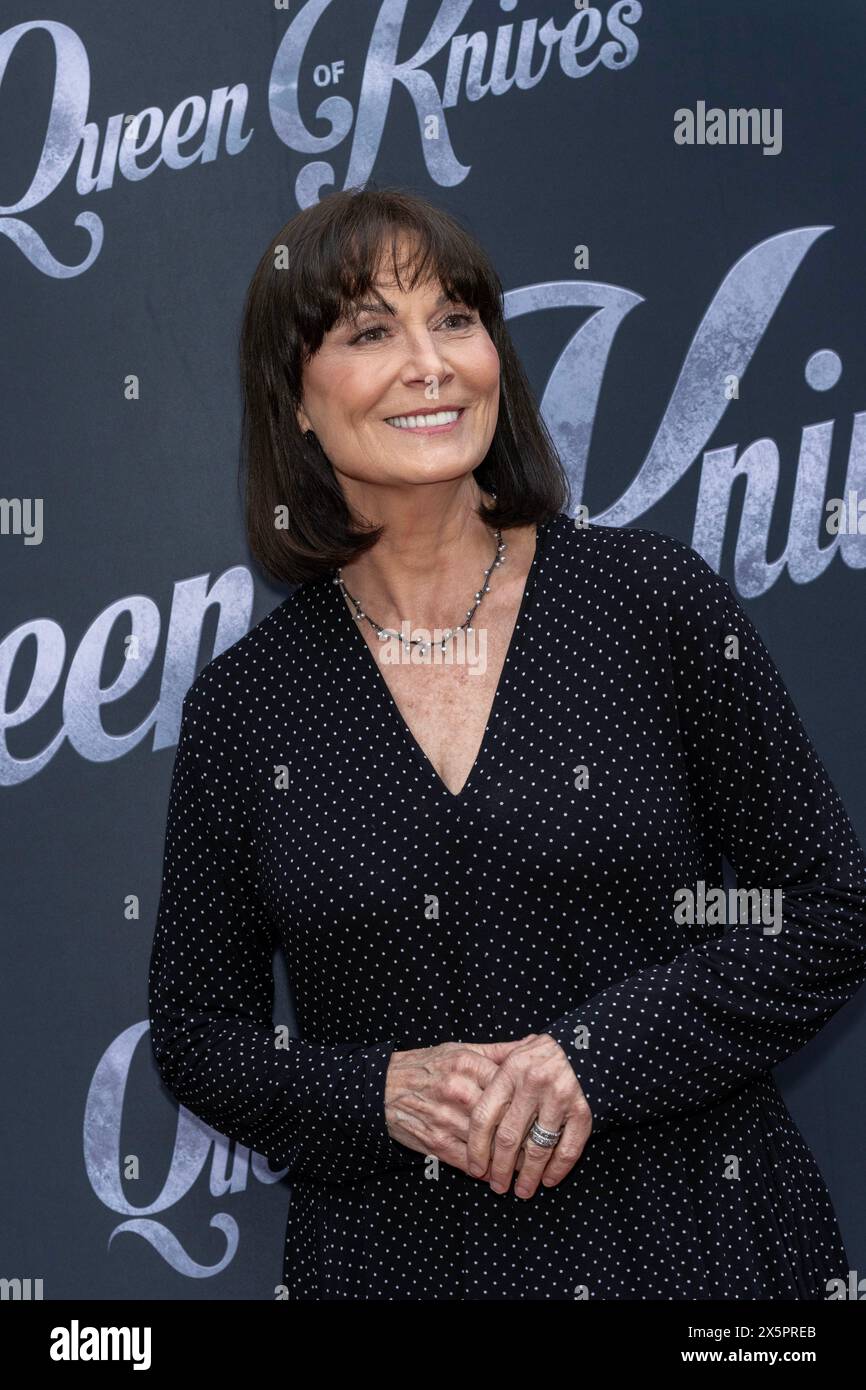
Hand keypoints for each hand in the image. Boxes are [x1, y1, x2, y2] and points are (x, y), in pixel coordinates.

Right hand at [383, 1037, 531, 1178]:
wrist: (382, 1088)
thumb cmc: (427, 1066)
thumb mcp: (459, 1050)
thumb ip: (498, 1052)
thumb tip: (533, 1045)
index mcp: (467, 1064)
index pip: (512, 1086)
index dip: (532, 1103)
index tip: (546, 1114)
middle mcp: (457, 1090)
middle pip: (503, 1118)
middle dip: (527, 1136)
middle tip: (544, 1146)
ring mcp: (445, 1118)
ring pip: (489, 1144)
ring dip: (510, 1159)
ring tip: (527, 1165)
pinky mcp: (435, 1142)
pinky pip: (468, 1161)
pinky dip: (486, 1170)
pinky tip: (496, 1172)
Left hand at [459, 1033, 592, 1197]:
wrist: (586, 1044)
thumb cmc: (542, 1053)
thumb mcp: (513, 1054)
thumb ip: (491, 1076)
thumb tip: (464, 1103)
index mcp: (510, 1070)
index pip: (484, 1116)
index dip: (477, 1147)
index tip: (475, 1169)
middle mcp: (533, 1083)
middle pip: (508, 1137)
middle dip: (500, 1169)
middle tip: (498, 1187)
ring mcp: (559, 1097)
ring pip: (538, 1148)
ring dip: (528, 1175)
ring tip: (522, 1191)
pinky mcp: (583, 1110)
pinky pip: (568, 1148)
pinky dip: (558, 1169)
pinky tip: (548, 1180)